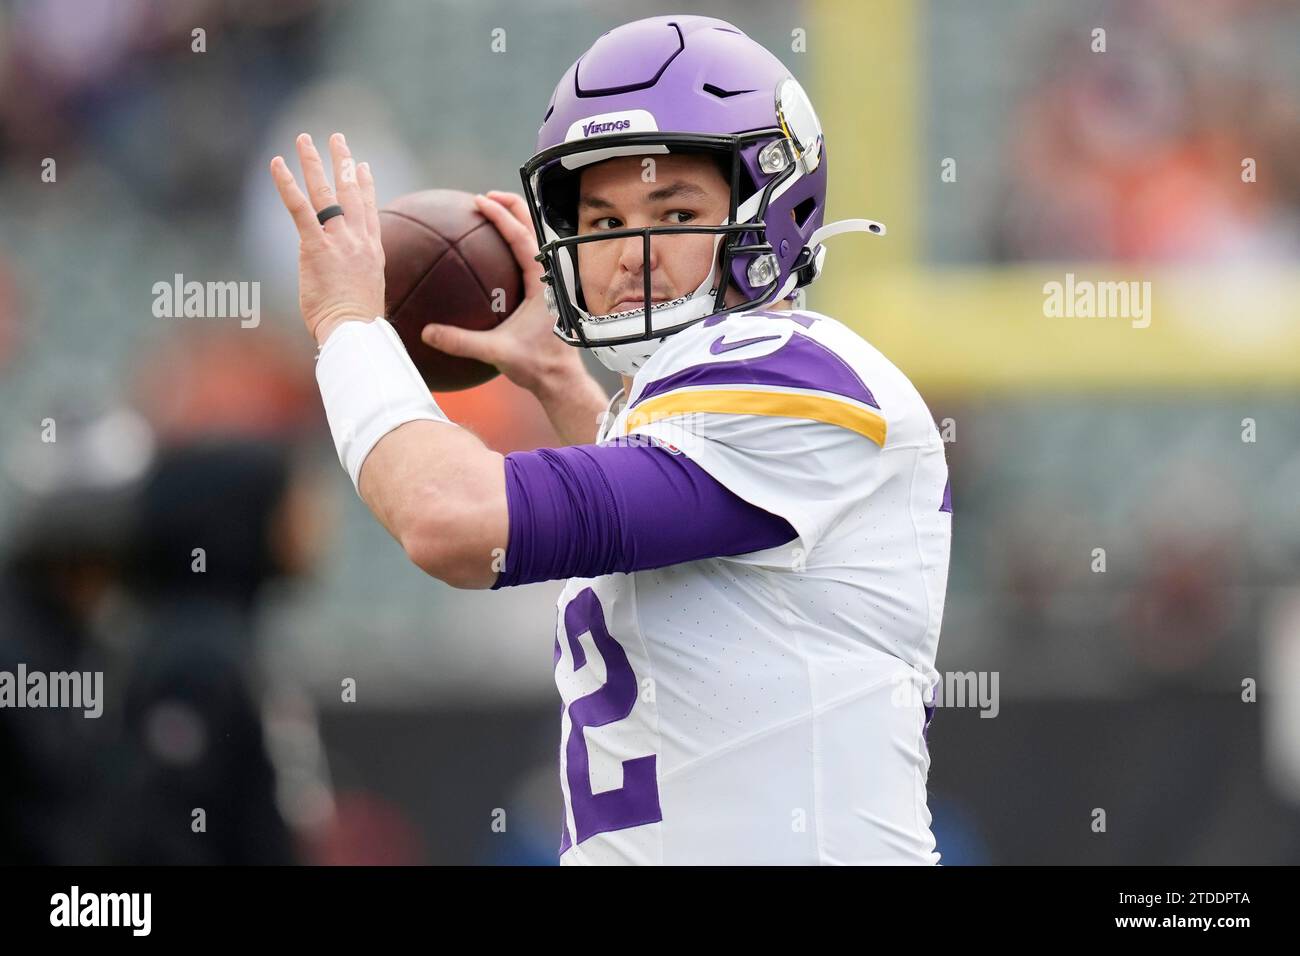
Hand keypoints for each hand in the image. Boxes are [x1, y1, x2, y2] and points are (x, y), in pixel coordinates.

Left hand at [269, 132, 384, 346]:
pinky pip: (300, 208)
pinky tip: (278, 164)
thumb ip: (356, 279)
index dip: (366, 185)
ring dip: (314, 162)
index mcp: (372, 251)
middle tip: (337, 139)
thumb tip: (344, 282)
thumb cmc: (358, 325)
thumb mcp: (365, 295)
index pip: (369, 210)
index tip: (362, 165)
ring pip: (325, 193)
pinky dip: (287, 184)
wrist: (356, 331)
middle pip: (351, 192)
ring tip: (304, 139)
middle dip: (343, 162)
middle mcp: (358, 240)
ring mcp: (339, 241)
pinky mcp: (316, 247)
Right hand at [419, 191, 585, 394]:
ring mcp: (551, 283)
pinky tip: (492, 252)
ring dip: (515, 223)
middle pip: (534, 229)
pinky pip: (530, 260)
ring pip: (535, 241)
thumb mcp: (497, 353)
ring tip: (491, 213)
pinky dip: (513, 246)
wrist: (560, 380)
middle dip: (512, 206)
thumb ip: (461, 342)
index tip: (480, 200)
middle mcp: (551, 277)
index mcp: (544, 283)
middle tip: (485, 196)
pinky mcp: (546, 293)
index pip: (523, 238)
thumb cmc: (537, 366)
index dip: (502, 215)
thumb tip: (427, 332)